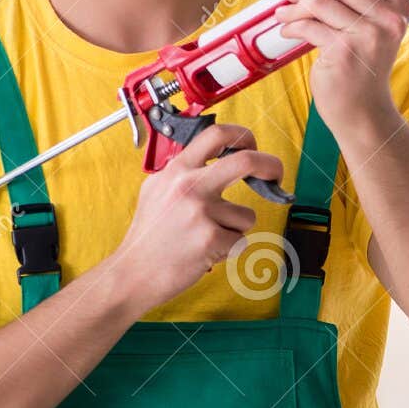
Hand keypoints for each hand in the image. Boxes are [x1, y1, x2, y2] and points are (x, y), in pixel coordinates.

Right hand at [102, 123, 283, 311]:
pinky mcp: (211, 239)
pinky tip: (203, 252)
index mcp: (177, 170)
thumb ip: (184, 172)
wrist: (133, 273)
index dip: (244, 136)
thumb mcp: (157, 189)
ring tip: (204, 237)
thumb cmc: (148, 235)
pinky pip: (239, 240)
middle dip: (271, 166)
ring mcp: (201, 212)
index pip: (217, 134)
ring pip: (245, 215)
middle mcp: (189, 185)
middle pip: (246, 161)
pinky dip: (227, 249)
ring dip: (233, 229)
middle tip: (276, 175)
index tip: (253, 146)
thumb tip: (218, 157)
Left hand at [273, 0, 408, 136]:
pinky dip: (292, 25)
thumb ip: (362, 2)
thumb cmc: (363, 68)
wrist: (363, 112)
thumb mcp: (375, 31)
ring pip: (320, 2)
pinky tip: (288, 30)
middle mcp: (389, 19)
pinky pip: (309, 25)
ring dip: (295, 6)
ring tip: (285, 13)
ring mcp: (368, 35)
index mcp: (400, 7)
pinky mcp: (344, 51)